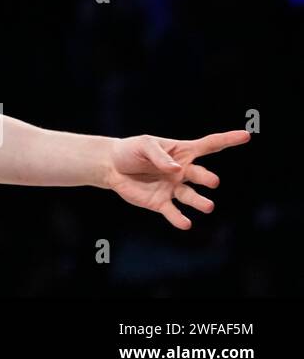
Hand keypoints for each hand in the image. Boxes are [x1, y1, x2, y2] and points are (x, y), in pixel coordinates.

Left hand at [104, 129, 250, 229]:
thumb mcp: (144, 146)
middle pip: (200, 174)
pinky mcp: (161, 202)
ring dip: (199, 202)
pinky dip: (179, 218)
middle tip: (212, 181)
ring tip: (208, 206)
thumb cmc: (132, 151)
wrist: (112, 167)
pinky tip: (185, 223)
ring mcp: (173, 188)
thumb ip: (159, 156)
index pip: (209, 145)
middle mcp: (183, 172)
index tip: (246, 135)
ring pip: (191, 197)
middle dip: (207, 178)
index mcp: (182, 152)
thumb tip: (176, 169)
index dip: (228, 140)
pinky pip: (173, 212)